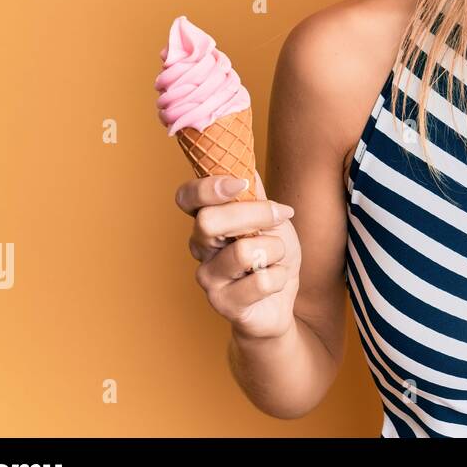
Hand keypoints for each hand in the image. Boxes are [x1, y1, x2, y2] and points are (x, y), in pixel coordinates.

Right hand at [174, 170, 302, 340]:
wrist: (280, 301)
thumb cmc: (272, 256)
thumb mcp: (272, 219)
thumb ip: (256, 196)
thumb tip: (245, 163)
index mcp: (207, 221)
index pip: (186, 197)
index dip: (207, 188)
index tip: (240, 184)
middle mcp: (200, 247)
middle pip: (209, 221)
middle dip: (255, 215)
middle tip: (279, 218)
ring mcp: (207, 277)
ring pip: (243, 252)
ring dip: (274, 250)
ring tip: (275, 258)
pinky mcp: (223, 303)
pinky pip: (260, 281)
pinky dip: (279, 277)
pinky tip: (273, 281)